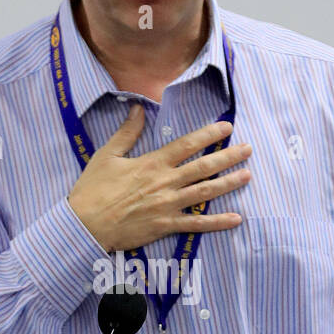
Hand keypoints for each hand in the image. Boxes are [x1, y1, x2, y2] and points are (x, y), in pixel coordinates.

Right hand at [67, 103, 252, 251]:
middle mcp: (165, 182)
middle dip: (228, 157)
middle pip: (203, 167)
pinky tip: (236, 218)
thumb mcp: (106, 155)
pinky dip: (218, 222)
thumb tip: (137, 108)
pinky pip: (196, 224)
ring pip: (205, 192)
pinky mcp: (165, 226)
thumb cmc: (93, 190)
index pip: (187, 144)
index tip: (227, 127)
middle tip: (248, 149)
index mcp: (152, 163)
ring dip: (229, 183)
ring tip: (247, 175)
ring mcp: (168, 205)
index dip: (209, 134)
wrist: (85, 225)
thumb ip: (126, 132)